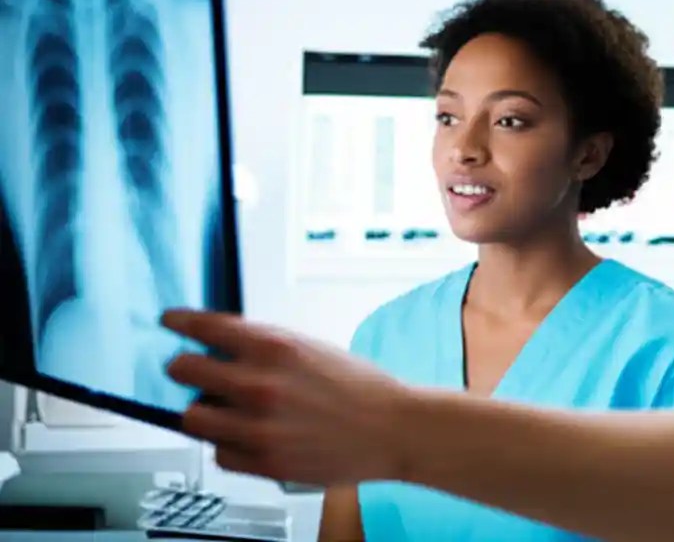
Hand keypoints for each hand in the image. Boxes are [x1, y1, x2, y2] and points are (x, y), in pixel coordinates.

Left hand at [162, 310, 410, 485]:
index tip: (169, 322)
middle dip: (184, 369)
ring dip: (202, 411)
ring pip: (193, 417)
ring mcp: (258, 426)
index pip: (205, 327)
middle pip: (185, 371)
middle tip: (189, 372)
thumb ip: (266, 349)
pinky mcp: (264, 462)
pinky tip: (244, 438)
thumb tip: (223, 349)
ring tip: (219, 411)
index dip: (180, 322)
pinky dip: (227, 445)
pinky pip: (219, 453)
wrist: (393, 428)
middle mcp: (260, 384)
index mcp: (275, 347)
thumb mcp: (312, 349)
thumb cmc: (361, 388)